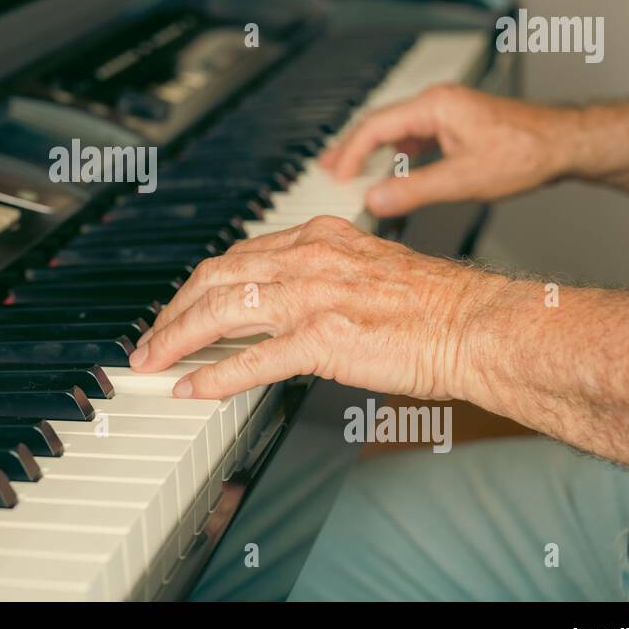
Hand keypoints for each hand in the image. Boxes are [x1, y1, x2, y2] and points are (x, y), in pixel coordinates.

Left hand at [128, 215, 503, 400]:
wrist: (477, 324)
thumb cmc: (434, 306)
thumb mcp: (364, 270)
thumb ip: (320, 278)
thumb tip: (280, 307)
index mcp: (318, 238)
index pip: (237, 256)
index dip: (198, 285)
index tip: (180, 307)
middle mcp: (309, 259)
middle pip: (216, 278)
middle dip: (173, 312)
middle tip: (151, 341)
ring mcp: (314, 297)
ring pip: (222, 313)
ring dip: (179, 341)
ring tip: (155, 363)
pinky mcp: (324, 338)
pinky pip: (252, 360)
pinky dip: (214, 377)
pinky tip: (193, 389)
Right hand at [319, 84, 576, 216]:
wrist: (566, 144)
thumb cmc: (526, 153)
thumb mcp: (464, 180)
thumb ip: (414, 191)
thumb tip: (375, 199)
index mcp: (434, 106)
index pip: (375, 126)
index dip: (349, 153)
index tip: (335, 177)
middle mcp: (437, 102)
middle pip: (379, 122)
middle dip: (351, 147)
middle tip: (325, 168)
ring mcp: (446, 111)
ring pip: (395, 128)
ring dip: (371, 150)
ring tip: (349, 169)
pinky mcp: (455, 124)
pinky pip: (413, 135)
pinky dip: (394, 152)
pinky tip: (390, 168)